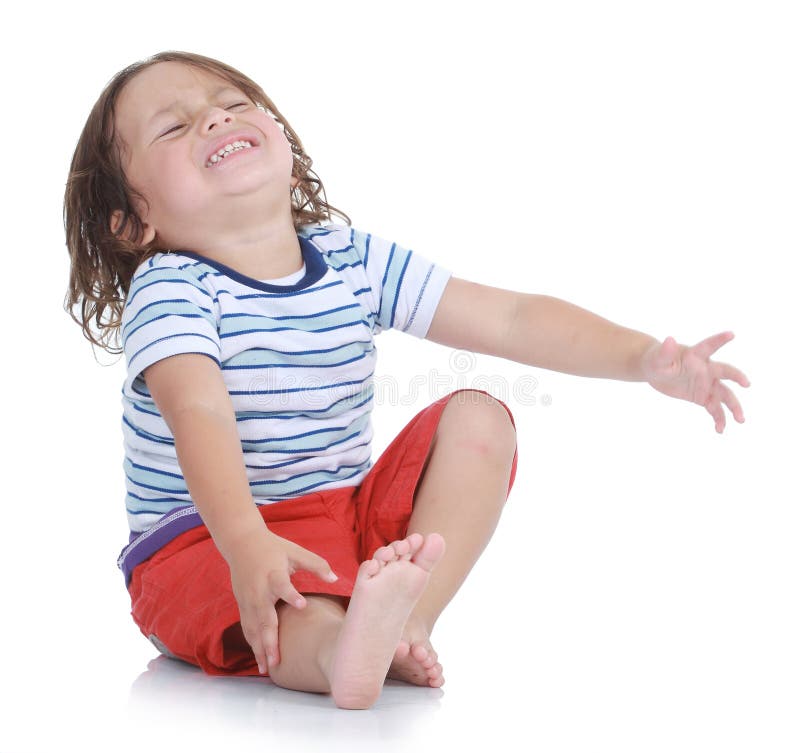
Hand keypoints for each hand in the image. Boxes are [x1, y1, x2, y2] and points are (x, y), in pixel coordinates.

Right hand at [227, 528, 337, 673]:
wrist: (241, 542)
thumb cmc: (273, 548)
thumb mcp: (295, 551)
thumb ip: (316, 564)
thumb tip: (335, 578)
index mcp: (273, 574)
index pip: (282, 585)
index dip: (291, 595)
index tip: (302, 605)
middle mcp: (258, 590)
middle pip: (264, 617)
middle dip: (269, 640)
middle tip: (276, 661)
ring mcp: (248, 599)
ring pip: (253, 628)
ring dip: (259, 648)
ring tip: (268, 668)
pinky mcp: (242, 605)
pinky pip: (247, 627)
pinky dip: (252, 643)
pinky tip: (259, 659)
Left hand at [640, 331, 749, 432]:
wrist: (655, 372)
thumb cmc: (656, 361)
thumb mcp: (658, 358)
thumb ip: (665, 352)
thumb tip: (669, 339)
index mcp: (696, 356)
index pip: (709, 346)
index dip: (719, 340)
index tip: (731, 334)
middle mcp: (706, 369)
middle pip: (725, 373)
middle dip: (736, 377)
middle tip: (747, 384)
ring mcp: (706, 384)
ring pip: (724, 395)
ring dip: (734, 407)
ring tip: (740, 420)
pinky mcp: (702, 397)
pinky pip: (714, 408)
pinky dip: (719, 419)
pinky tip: (720, 429)